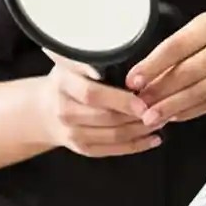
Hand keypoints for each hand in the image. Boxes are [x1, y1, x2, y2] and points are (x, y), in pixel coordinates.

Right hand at [34, 49, 163, 157]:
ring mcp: (73, 134)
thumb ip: (89, 58)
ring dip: (141, 130)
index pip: (92, 95)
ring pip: (113, 136)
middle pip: (107, 117)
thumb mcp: (70, 61)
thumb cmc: (66, 80)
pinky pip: (113, 150)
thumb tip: (111, 55)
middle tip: (162, 107)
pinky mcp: (83, 149)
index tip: (143, 100)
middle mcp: (65, 112)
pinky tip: (153, 138)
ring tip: (161, 119)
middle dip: (137, 115)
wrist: (43, 110)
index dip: (120, 100)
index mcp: (64, 85)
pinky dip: (136, 145)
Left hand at [126, 12, 205, 126]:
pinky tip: (171, 116)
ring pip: (196, 92)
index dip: (152, 65)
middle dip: (158, 90)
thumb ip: (172, 53)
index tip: (133, 80)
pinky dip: (186, 112)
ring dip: (170, 106)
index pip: (175, 46)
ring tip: (151, 116)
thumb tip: (140, 78)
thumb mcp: (198, 36)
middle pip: (186, 72)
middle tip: (138, 104)